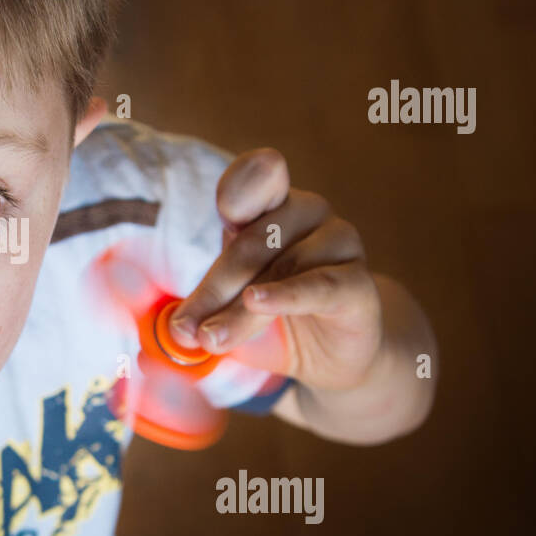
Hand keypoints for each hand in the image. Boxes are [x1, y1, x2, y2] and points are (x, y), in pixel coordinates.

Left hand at [169, 148, 383, 392]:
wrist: (328, 356)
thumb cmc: (271, 318)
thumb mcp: (228, 307)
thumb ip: (203, 308)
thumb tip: (176, 329)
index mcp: (269, 206)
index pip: (257, 178)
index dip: (241, 187)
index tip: (226, 212)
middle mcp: (306, 213)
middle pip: (253, 242)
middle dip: (214, 288)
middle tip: (185, 328)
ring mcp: (339, 243)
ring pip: (282, 269)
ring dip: (241, 309)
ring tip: (212, 338)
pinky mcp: (358, 283)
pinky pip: (321, 286)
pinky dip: (286, 295)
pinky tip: (257, 301)